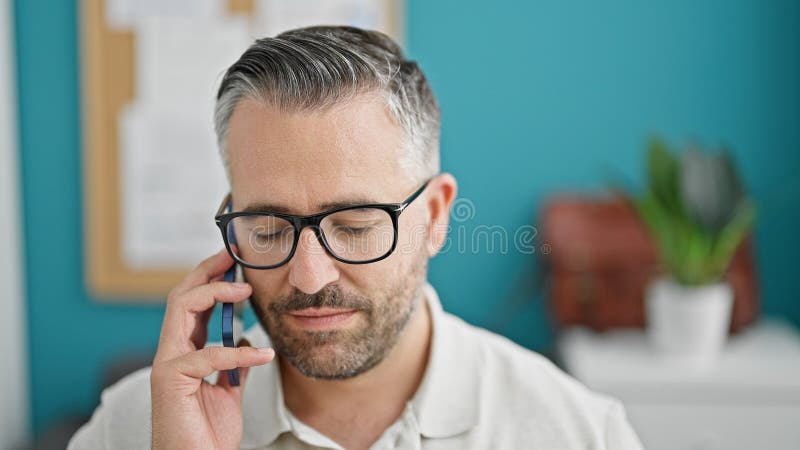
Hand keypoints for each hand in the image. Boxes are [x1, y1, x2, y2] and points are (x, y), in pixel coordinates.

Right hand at [150, 249, 274, 449]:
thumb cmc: (207, 434)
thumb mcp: (229, 391)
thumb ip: (234, 364)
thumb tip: (246, 339)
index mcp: (184, 352)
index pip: (192, 304)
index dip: (210, 279)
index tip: (233, 260)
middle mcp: (170, 353)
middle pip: (180, 296)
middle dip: (206, 271)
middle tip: (232, 255)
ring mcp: (166, 365)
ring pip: (181, 310)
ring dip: (214, 293)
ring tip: (245, 290)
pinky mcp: (170, 382)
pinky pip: (207, 356)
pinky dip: (239, 354)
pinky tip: (263, 355)